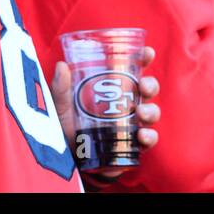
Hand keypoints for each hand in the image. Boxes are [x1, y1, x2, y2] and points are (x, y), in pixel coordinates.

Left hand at [51, 45, 160, 184]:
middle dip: (151, 84)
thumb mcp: (62, 107)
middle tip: (144, 86)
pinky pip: (148, 140)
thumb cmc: (67, 129)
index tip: (148, 52)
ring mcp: (132, 124)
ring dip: (151, 111)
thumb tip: (62, 65)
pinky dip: (149, 137)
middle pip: (147, 89)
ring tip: (141, 113)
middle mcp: (126, 104)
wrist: (69, 160)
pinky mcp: (133, 145)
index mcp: (113, 89)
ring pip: (151, 112)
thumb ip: (61, 89)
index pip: (133, 68)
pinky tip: (142, 136)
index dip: (144, 58)